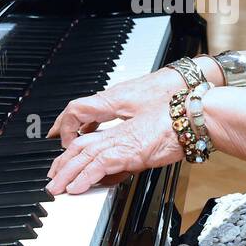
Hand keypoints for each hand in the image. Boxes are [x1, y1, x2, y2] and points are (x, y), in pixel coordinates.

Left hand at [45, 100, 183, 194]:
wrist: (195, 117)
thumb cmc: (182, 125)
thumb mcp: (154, 141)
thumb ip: (138, 154)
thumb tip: (128, 166)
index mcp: (123, 131)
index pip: (89, 141)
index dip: (72, 154)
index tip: (63, 165)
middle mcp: (118, 135)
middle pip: (80, 148)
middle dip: (62, 165)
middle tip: (52, 179)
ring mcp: (123, 142)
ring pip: (84, 157)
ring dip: (67, 174)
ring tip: (56, 188)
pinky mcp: (129, 151)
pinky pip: (99, 166)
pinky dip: (84, 177)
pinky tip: (75, 187)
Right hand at [47, 67, 189, 145]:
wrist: (190, 80)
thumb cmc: (171, 97)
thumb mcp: (145, 128)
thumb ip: (125, 146)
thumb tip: (111, 165)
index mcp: (111, 101)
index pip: (75, 111)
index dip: (65, 130)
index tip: (65, 146)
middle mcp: (113, 96)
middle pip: (78, 109)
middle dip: (65, 127)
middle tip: (55, 142)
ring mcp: (121, 95)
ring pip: (91, 109)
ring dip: (79, 125)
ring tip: (70, 140)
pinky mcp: (132, 97)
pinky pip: (103, 109)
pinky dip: (94, 121)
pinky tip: (97, 131)